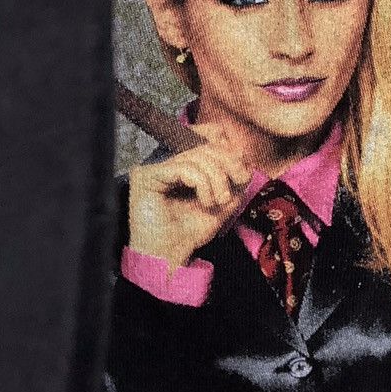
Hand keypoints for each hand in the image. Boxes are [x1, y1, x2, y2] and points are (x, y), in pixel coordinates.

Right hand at [127, 122, 250, 268]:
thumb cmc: (191, 231)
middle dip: (228, 164)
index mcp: (188, 164)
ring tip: (217, 201)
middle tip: (236, 185)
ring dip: (216, 179)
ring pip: (197, 156)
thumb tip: (244, 158)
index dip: (229, 149)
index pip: (209, 135)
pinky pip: (183, 167)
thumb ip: (234, 178)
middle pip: (206, 144)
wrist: (170, 255)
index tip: (241, 173)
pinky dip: (202, 183)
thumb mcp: (224, 201)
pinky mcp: (146, 175)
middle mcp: (170, 161)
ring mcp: (157, 166)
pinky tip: (206, 201)